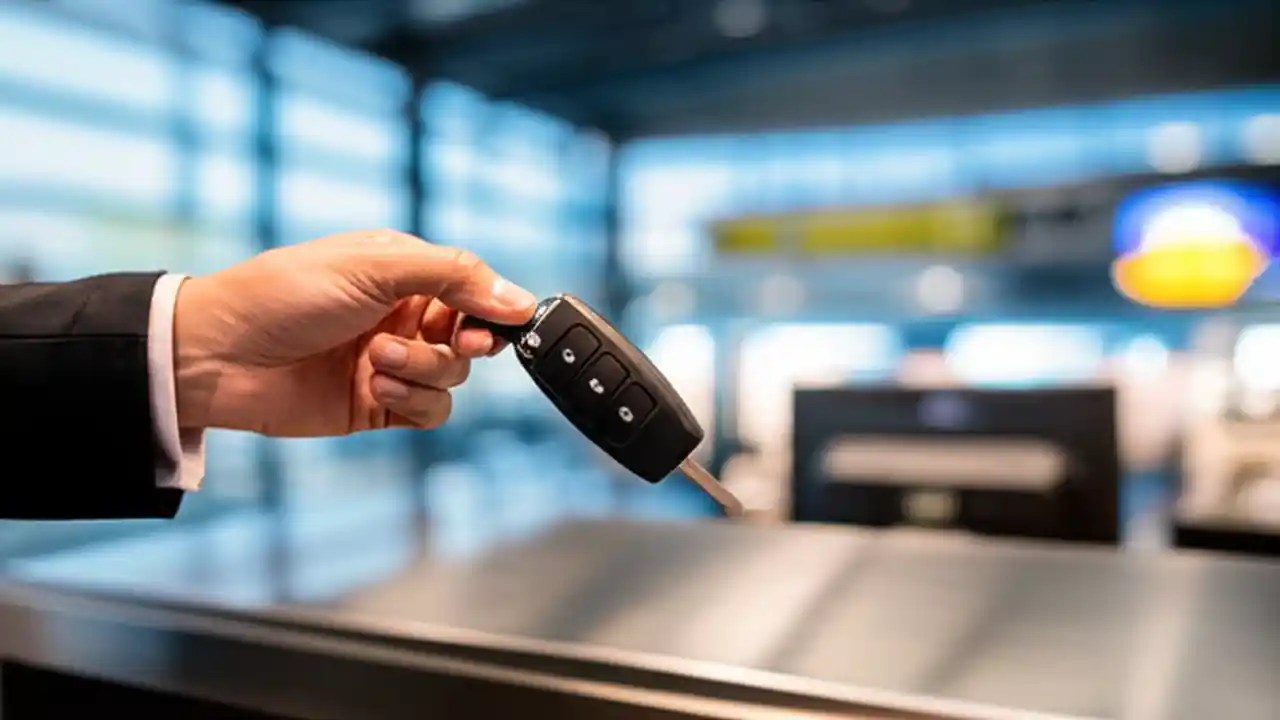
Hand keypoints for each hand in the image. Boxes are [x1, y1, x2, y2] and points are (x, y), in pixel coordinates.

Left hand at [171, 229, 536, 435]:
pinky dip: (412, 399)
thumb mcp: (374, 266)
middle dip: (464, 341)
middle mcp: (401, 315)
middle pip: (470, 335)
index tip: (504, 319)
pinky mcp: (376, 405)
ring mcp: (390, 361)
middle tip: (456, 341)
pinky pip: (428, 411)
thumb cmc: (284, 294)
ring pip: (451, 376)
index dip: (491, 305)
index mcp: (402, 271)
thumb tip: (520, 299)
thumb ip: (453, 276)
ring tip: (378, 358)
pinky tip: (374, 383)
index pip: (472, 287)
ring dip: (423, 368)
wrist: (217, 355)